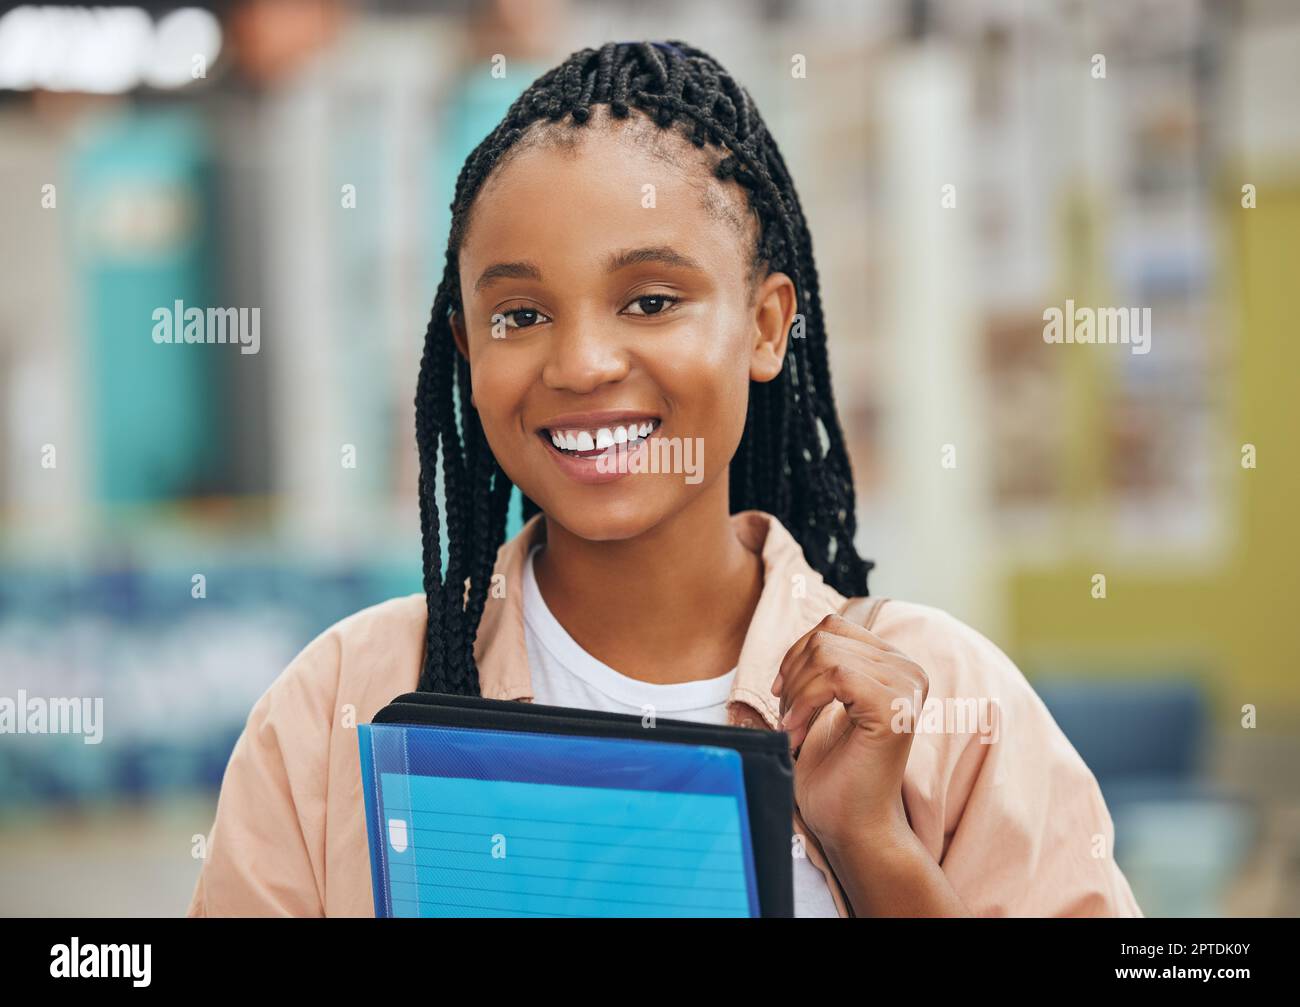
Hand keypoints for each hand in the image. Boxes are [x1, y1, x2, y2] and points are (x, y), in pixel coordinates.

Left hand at [772, 612, 928, 848]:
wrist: (852, 825)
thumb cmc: (836, 774)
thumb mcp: (823, 704)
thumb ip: (820, 665)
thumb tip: (796, 637)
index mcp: (894, 666)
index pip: (833, 627)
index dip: (797, 656)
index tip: (784, 695)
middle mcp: (909, 670)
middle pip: (826, 636)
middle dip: (793, 676)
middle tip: (787, 718)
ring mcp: (907, 687)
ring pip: (825, 652)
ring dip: (796, 692)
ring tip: (793, 727)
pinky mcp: (895, 707)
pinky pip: (834, 674)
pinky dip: (804, 701)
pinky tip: (798, 731)